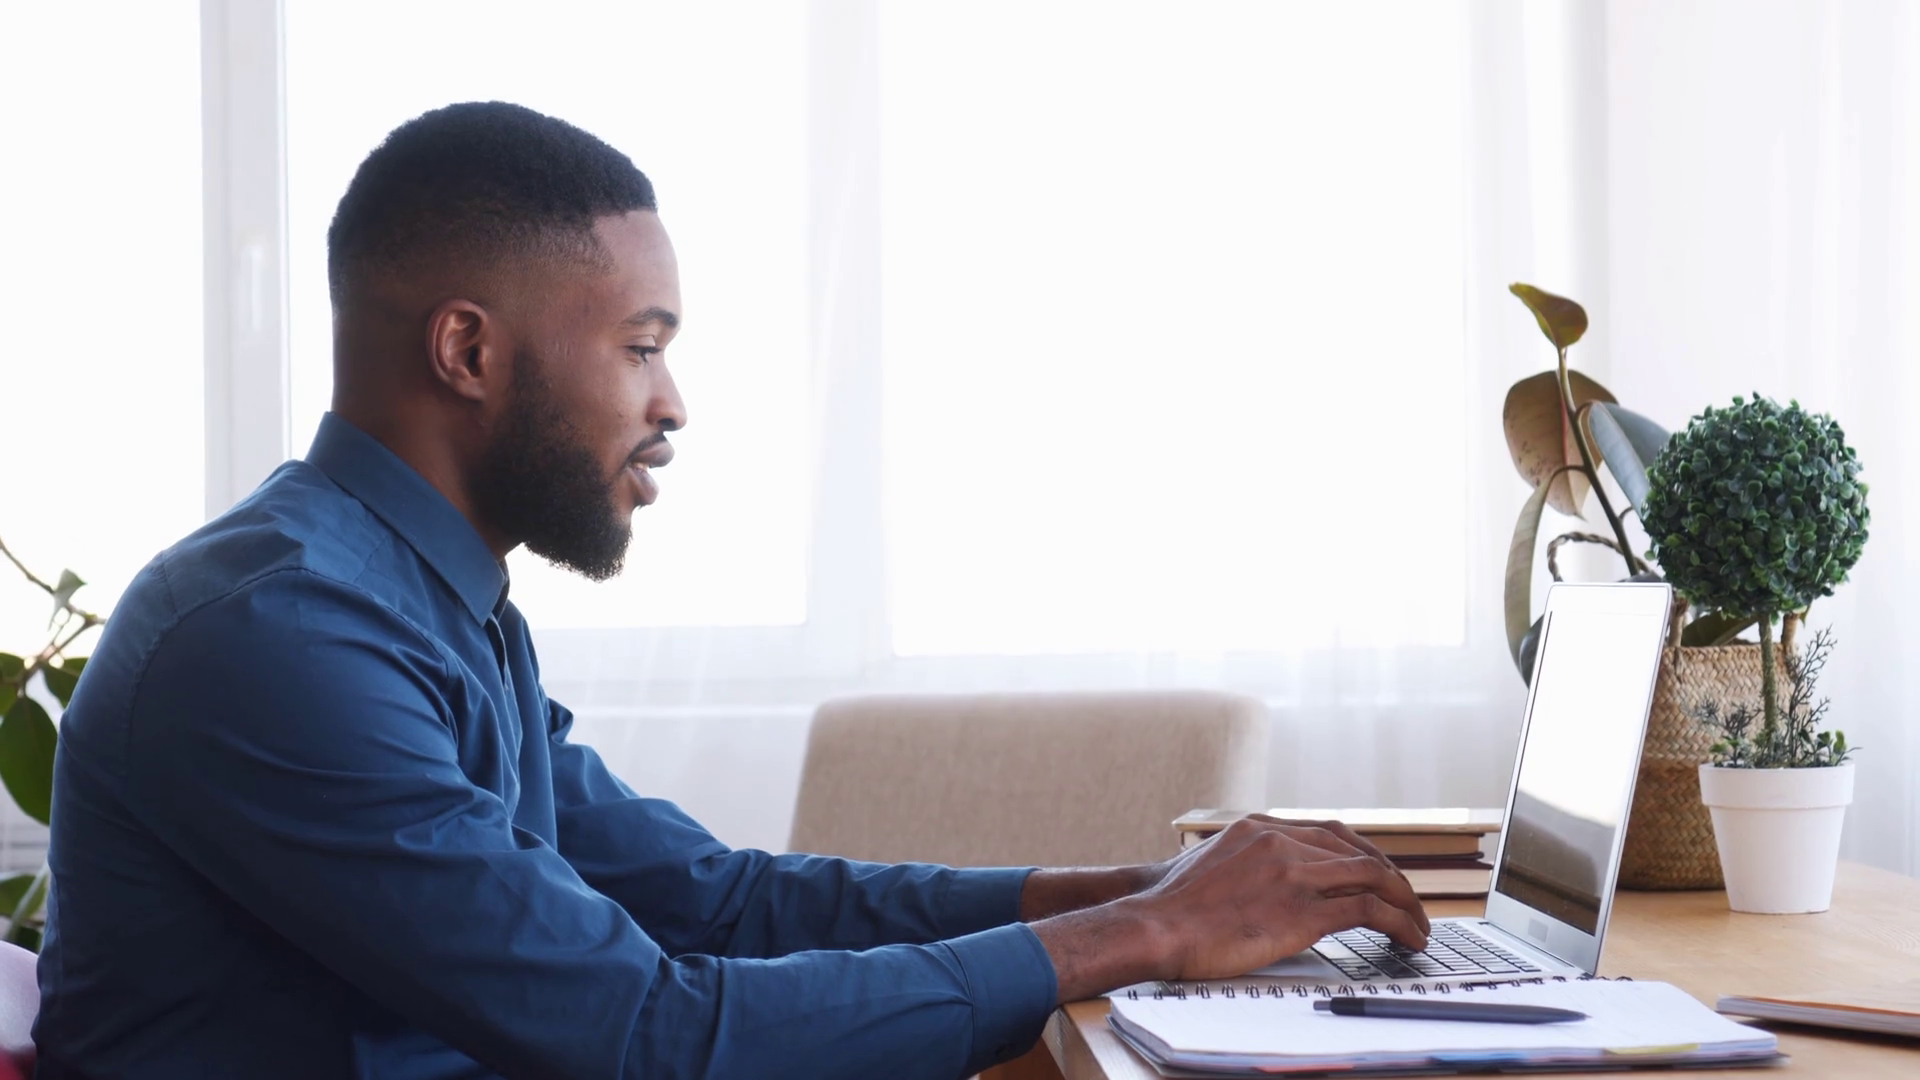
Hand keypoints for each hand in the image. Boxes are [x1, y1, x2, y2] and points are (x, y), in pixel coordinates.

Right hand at [1031, 817, 1428, 999]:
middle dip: (1391, 877)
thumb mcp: (1210, 864)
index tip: (1378, 874)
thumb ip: (1244, 862)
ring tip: (1419, 926)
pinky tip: (1408, 940)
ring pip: (1374, 876)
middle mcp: (1282, 841)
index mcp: (1259, 827)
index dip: (1362, 854)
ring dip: (1406, 903)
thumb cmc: (1171, 906)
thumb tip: (1264, 883)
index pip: (1329, 832)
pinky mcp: (1303, 909)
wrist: (1155, 924)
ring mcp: (1294, 873)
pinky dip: (1399, 924)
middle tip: (1407, 901)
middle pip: (1358, 850)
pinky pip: (1369, 911)